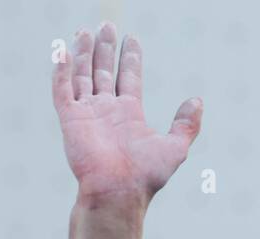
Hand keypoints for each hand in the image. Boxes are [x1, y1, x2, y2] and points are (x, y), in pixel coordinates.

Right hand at [51, 22, 201, 206]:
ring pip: (82, 75)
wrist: (118, 191)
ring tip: (86, 31)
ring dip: (84, 53)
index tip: (132, 38)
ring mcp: (87, 113)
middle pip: (104, 71)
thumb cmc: (146, 175)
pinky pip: (62, 90)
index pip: (129, 78)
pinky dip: (62, 70)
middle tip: (107, 26)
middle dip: (105, 49)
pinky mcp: (70, 119)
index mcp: (129, 114)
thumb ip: (186, 124)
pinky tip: (63, 51)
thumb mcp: (175, 147)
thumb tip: (198, 101)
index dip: (130, 58)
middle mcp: (107, 110)